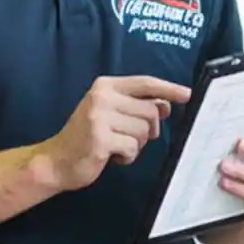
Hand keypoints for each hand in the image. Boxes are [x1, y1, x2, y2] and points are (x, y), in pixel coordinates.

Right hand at [40, 75, 190, 191]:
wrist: (56, 161)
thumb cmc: (86, 137)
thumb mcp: (110, 113)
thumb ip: (136, 106)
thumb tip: (166, 105)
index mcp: (105, 86)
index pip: (145, 83)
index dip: (168, 88)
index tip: (187, 94)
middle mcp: (102, 97)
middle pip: (151, 111)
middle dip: (148, 130)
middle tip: (127, 137)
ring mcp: (99, 117)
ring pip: (144, 131)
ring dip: (135, 145)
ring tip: (115, 146)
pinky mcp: (100, 139)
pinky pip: (132, 148)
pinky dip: (127, 157)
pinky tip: (110, 156)